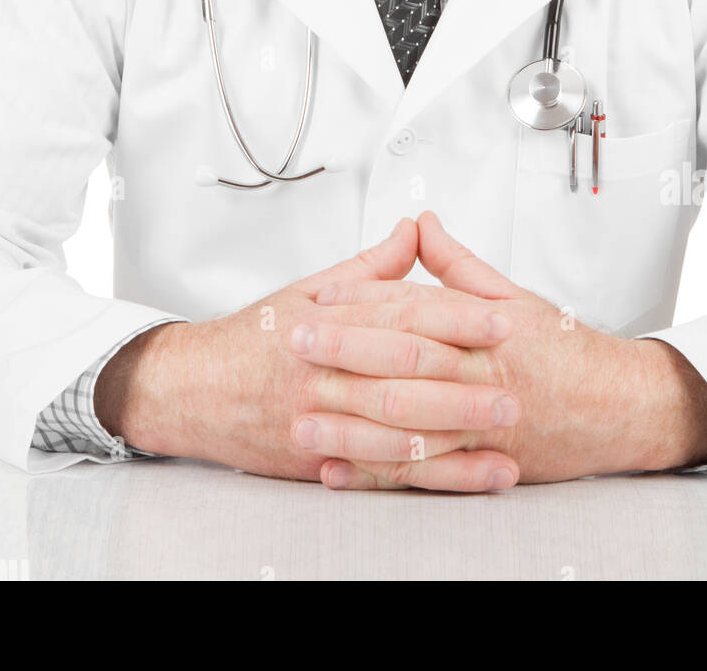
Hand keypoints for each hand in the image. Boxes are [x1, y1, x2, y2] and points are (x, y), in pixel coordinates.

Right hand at [96, 217, 520, 487]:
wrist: (192, 390)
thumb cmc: (254, 339)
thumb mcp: (309, 290)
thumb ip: (369, 266)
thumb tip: (414, 229)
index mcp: (328, 321)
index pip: (402, 315)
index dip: (455, 316)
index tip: (500, 318)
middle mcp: (324, 369)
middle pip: (404, 372)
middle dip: (464, 377)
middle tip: (514, 379)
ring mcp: (320, 418)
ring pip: (396, 426)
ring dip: (456, 433)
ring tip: (505, 433)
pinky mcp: (320, 459)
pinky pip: (384, 470)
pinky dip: (434, 476)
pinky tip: (474, 474)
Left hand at [295, 211, 706, 488]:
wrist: (620, 407)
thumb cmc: (567, 351)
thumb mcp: (514, 296)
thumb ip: (459, 264)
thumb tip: (422, 224)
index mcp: (488, 326)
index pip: (419, 307)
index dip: (368, 299)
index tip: (324, 295)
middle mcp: (484, 372)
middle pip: (407, 360)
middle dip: (348, 351)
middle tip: (298, 343)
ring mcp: (483, 421)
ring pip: (410, 422)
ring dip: (351, 423)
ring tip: (303, 418)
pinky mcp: (483, 461)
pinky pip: (424, 471)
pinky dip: (379, 475)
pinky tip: (341, 470)